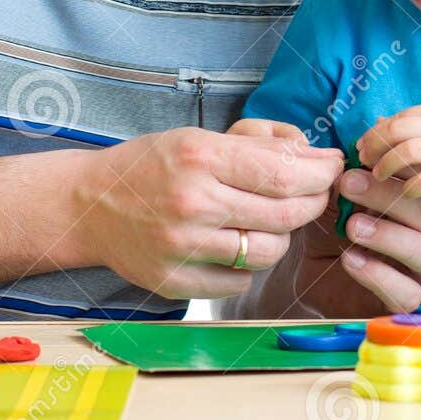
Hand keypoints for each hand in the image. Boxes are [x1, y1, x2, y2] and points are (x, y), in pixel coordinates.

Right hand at [81, 126, 341, 299]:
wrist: (88, 205)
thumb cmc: (149, 165)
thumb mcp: (198, 138)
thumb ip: (255, 144)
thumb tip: (312, 156)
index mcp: (199, 157)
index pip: (284, 173)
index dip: (320, 173)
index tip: (332, 167)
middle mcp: (192, 203)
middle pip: (285, 214)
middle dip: (313, 201)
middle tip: (316, 193)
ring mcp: (183, 248)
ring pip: (268, 252)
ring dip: (281, 235)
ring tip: (269, 220)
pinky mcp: (176, 282)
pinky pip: (239, 281)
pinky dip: (247, 264)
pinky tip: (235, 245)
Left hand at [256, 165, 420, 315]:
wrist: (305, 269)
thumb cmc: (329, 223)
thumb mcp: (337, 193)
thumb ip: (350, 171)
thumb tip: (358, 149)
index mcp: (420, 201)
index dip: (407, 165)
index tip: (366, 155)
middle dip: (390, 196)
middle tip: (348, 185)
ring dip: (391, 236)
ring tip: (352, 227)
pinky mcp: (406, 301)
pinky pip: (408, 294)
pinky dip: (378, 275)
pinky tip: (350, 259)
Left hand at [356, 102, 420, 198]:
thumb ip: (415, 123)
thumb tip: (379, 121)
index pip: (398, 117)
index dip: (375, 132)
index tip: (362, 147)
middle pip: (397, 129)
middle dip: (374, 146)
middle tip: (364, 161)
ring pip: (408, 150)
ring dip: (387, 164)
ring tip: (378, 176)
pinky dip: (410, 187)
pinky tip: (404, 193)